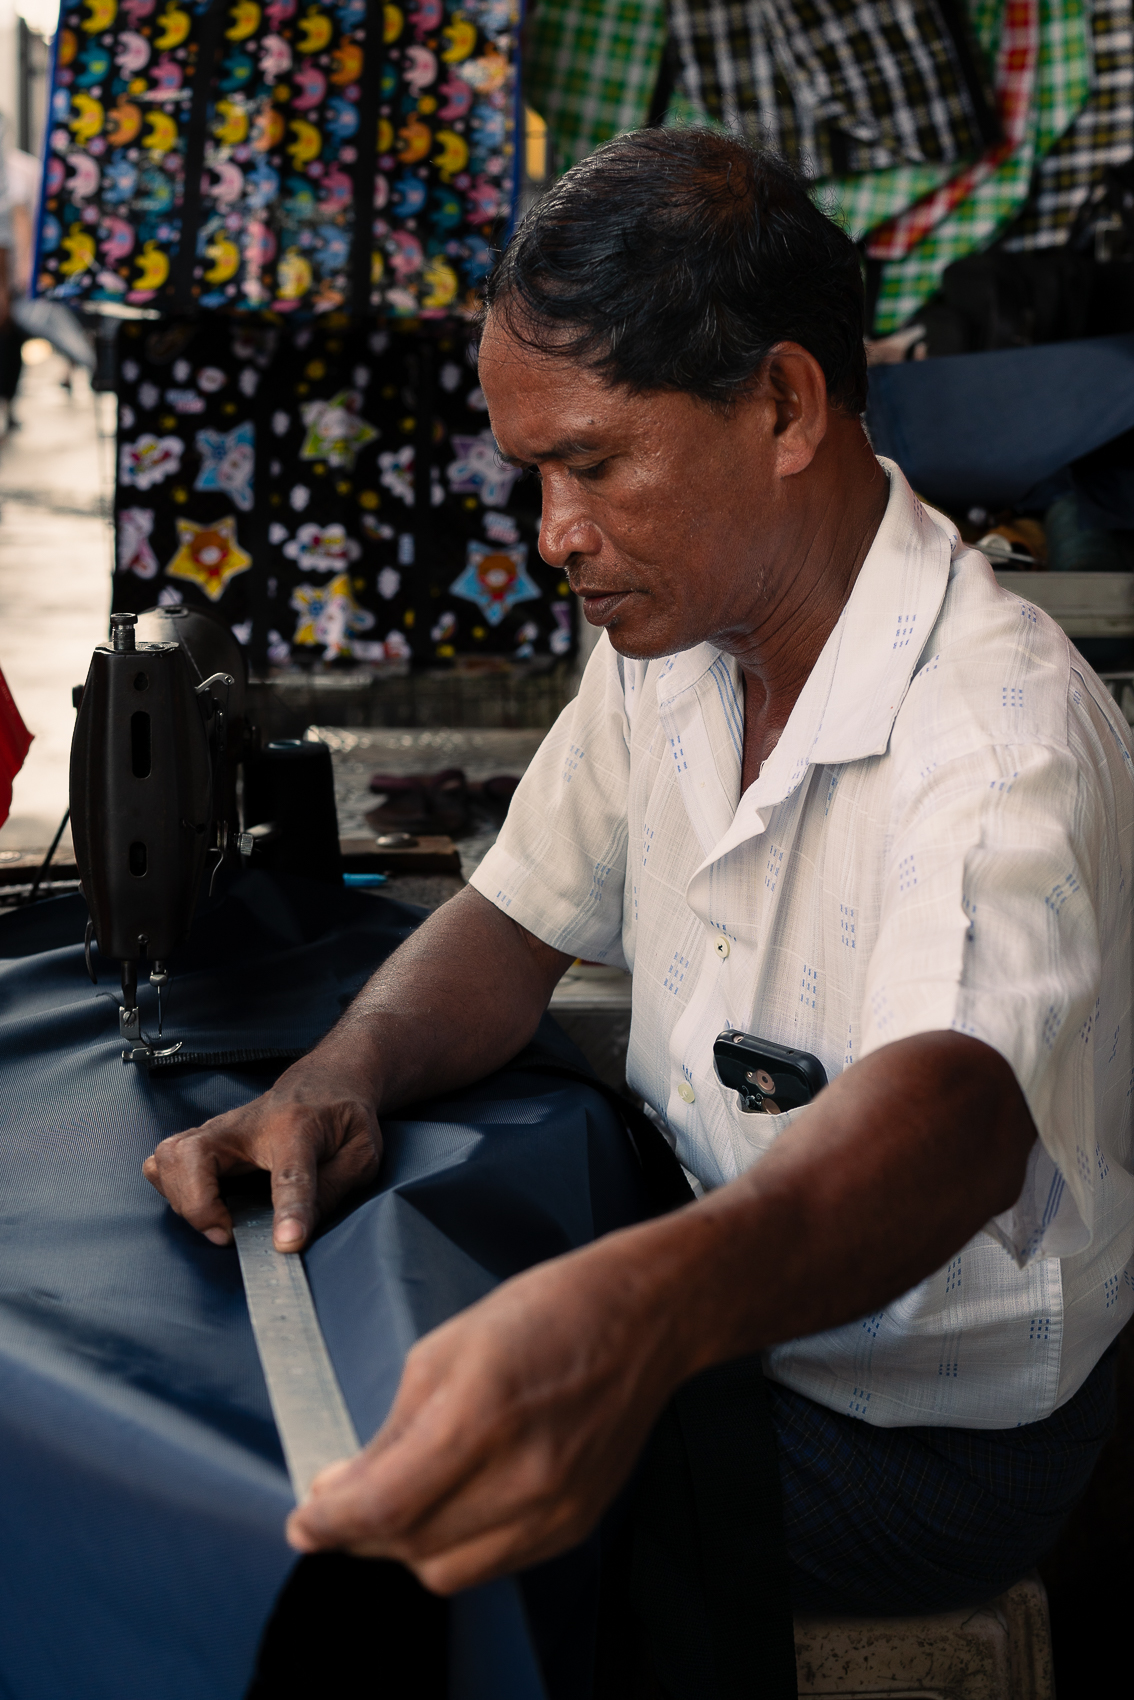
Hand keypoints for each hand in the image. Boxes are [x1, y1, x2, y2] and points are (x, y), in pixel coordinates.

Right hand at [142, 1064, 381, 1250]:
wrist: (323, 1082)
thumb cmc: (342, 1118)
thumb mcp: (361, 1152)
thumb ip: (334, 1190)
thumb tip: (298, 1231)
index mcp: (298, 1128)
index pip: (289, 1174)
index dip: (288, 1211)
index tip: (286, 1244)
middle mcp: (246, 1124)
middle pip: (194, 1156)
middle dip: (197, 1204)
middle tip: (229, 1233)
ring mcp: (219, 1130)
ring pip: (169, 1157)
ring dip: (181, 1198)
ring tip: (218, 1221)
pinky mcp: (204, 1139)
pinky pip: (164, 1162)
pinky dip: (171, 1189)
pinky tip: (202, 1204)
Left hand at [286, 1228, 686, 1591]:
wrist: (643, 1318)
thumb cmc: (545, 1311)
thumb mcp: (446, 1347)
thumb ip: (394, 1426)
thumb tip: (346, 1485)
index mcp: (481, 1413)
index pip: (383, 1505)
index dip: (329, 1523)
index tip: (303, 1521)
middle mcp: (523, 1474)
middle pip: (409, 1545)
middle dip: (358, 1532)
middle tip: (338, 1503)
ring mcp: (555, 1508)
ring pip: (447, 1570)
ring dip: (405, 1546)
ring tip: (395, 1502)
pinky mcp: (575, 1524)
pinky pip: (493, 1563)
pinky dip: (457, 1545)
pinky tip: (451, 1504)